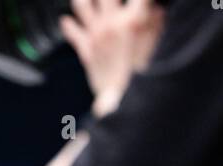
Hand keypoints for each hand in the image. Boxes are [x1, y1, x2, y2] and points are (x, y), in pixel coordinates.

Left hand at [62, 0, 165, 117]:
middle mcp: (112, 24)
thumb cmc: (143, 72)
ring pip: (82, 5)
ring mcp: (96, 36)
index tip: (135, 0)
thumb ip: (155, 18)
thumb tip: (153, 6)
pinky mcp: (86, 50)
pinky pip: (72, 32)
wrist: (123, 98)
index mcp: (133, 19)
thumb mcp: (157, 40)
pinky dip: (68, 25)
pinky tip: (65, 20)